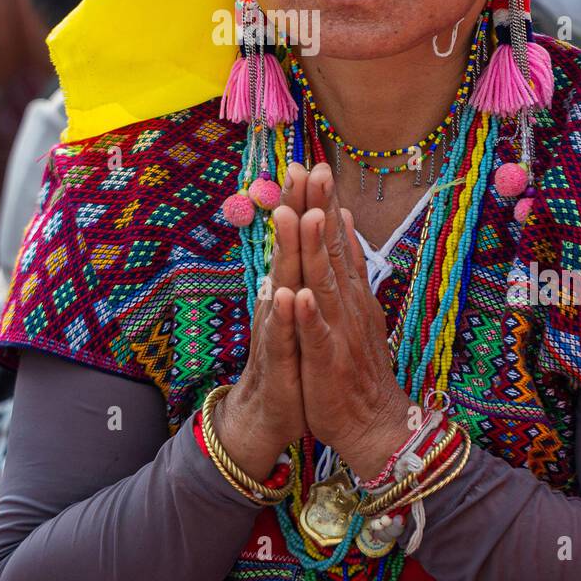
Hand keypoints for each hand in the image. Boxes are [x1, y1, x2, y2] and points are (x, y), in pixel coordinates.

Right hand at [213, 165, 309, 480]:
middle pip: (287, 249)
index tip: (312, 163)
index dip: (305, 203)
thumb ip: (301, 273)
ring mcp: (275, 330)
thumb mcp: (299, 313)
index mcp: (291, 289)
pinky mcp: (277, 363)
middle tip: (299, 170)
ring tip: (290, 215)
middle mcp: (279, 302)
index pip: (300, 240)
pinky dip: (284, 315)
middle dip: (294, 210)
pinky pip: (280, 336)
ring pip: (280, 284)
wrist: (267, 417)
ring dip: (286, 251)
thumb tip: (307, 234)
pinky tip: (286, 293)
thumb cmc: (290, 361)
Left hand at [277, 164, 411, 478]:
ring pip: (325, 284)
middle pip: (330, 250)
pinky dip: (307, 316)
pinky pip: (317, 336)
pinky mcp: (328, 362)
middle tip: (312, 171)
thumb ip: (347, 262)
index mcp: (348, 290)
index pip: (334, 239)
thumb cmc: (355, 364)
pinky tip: (297, 296)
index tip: (313, 165)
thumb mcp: (353, 305)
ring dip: (316, 251)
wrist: (371, 422)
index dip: (324, 202)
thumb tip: (341, 216)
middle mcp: (346, 304)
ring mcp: (339, 331)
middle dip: (320, 210)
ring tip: (307, 216)